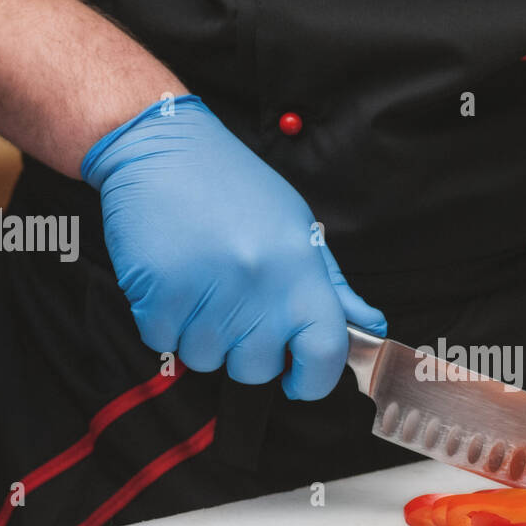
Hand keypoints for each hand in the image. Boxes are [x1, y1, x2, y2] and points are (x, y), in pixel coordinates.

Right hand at [81, 95, 385, 398]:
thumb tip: (368, 326)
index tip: (299, 378)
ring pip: (205, 359)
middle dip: (244, 350)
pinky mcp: (158, 295)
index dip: (313, 380)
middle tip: (233, 306)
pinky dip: (163, 322)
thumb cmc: (233, 186)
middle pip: (256, 369)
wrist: (160, 145)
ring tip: (200, 284)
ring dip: (200, 335)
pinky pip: (163, 341)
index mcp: (300, 271)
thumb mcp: (297, 227)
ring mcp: (207, 294)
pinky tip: (171, 280)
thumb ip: (332, 286)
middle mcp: (258, 287)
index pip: (324, 354)